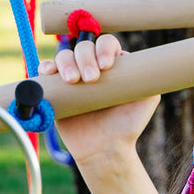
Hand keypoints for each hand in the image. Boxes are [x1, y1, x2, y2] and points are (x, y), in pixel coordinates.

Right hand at [40, 34, 160, 165]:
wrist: (105, 150)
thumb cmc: (127, 125)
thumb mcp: (147, 99)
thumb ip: (148, 76)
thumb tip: (141, 58)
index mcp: (113, 65)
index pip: (106, 43)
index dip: (104, 49)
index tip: (106, 66)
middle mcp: (91, 67)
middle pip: (83, 46)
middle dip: (85, 58)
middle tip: (91, 79)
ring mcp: (72, 77)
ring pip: (64, 55)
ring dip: (66, 62)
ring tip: (73, 81)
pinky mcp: (56, 90)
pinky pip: (46, 71)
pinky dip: (46, 67)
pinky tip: (49, 72)